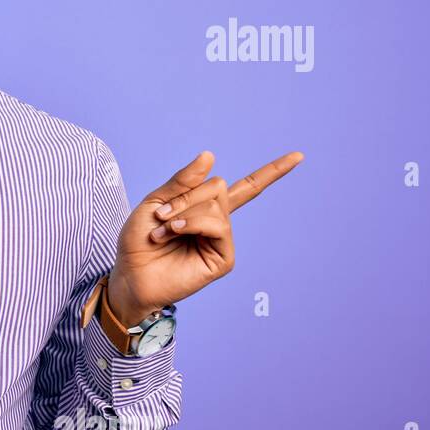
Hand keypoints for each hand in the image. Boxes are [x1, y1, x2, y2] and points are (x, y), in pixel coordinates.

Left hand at [105, 150, 304, 324]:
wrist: (130, 274)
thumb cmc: (138, 242)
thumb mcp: (156, 202)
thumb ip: (183, 181)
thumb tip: (210, 155)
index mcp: (205, 208)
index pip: (245, 187)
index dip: (272, 172)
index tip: (299, 156)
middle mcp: (218, 223)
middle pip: (220, 186)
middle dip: (186, 196)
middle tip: (161, 215)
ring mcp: (222, 241)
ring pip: (218, 205)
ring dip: (185, 212)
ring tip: (164, 229)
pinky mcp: (223, 258)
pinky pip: (218, 226)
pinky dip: (194, 223)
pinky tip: (175, 232)